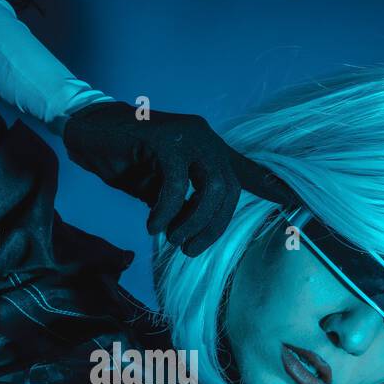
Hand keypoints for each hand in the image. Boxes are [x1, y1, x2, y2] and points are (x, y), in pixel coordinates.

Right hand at [61, 100, 298, 255]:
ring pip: (212, 187)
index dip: (272, 187)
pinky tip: (153, 224)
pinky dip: (166, 211)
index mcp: (210, 150)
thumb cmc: (124, 162)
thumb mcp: (160, 190)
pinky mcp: (165, 137)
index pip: (248, 171)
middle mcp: (206, 138)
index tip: (296, 203)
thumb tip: (190, 234)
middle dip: (214, 227)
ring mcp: (188, 134)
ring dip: (193, 222)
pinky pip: (178, 184)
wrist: (87, 134)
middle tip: (189, 249)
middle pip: (230, 190)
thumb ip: (183, 205)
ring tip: (172, 238)